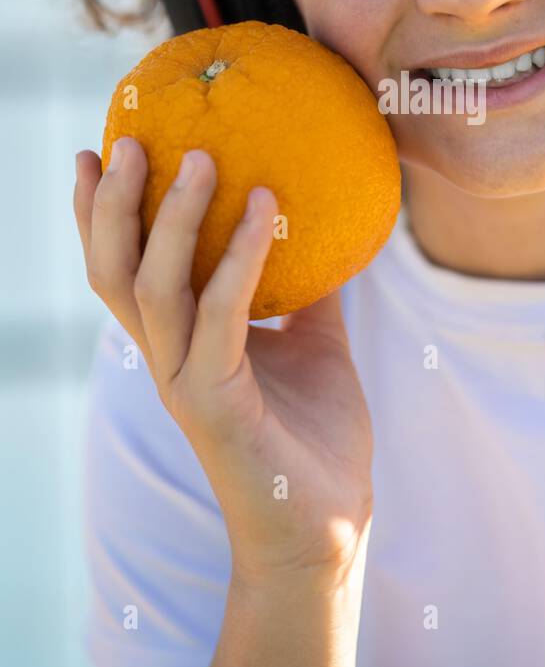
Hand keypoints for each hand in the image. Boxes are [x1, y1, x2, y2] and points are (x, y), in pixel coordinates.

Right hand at [73, 137, 373, 587]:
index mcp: (180, 345)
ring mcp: (185, 383)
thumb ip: (308, 290)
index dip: (100, 214)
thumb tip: (325, 226)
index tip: (96, 150)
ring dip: (173, 217)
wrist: (325, 528)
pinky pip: (223, 316)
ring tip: (199, 156)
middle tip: (126, 137)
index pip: (121, 270)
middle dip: (111, 204)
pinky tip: (265, 207)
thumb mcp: (315, 344)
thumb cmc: (314, 438)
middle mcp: (168, 360)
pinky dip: (239, 257)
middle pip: (113, 271)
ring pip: (152, 288)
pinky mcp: (217, 404)